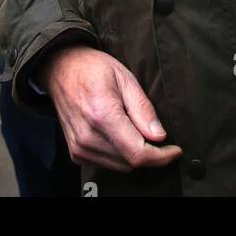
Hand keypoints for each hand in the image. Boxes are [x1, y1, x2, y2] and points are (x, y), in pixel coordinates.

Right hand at [36, 46, 182, 173]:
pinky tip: (118, 133)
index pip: (137, 152)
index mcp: (102, 115)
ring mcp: (79, 147)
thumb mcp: (125, 78)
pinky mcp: (76, 153)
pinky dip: (119, 154)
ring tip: (133, 127)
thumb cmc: (94, 68)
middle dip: (149, 153)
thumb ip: (143, 109)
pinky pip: (106, 163)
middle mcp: (88, 136)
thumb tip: (159, 136)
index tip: (174, 151)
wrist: (61, 69)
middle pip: (130, 162)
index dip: (160, 157)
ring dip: (133, 153)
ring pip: (120, 166)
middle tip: (156, 134)